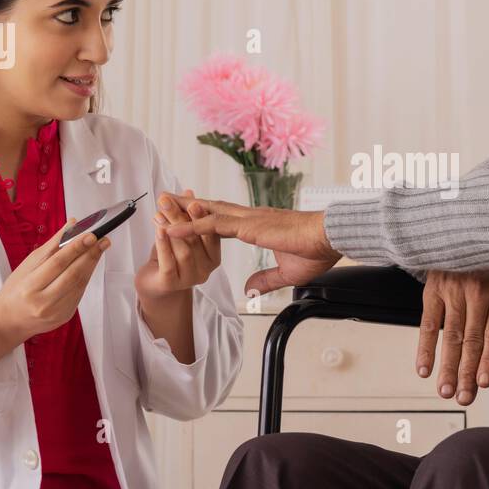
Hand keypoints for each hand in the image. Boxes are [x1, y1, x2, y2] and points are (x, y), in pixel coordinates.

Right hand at [0, 219, 109, 351]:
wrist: (10, 320)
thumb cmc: (16, 289)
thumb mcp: (27, 265)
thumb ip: (52, 246)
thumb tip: (72, 225)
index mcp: (29, 287)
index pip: (57, 263)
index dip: (76, 248)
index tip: (90, 235)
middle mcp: (43, 302)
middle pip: (73, 274)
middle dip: (90, 254)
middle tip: (101, 239)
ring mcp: (56, 312)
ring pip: (80, 283)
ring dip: (92, 264)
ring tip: (100, 248)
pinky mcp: (65, 316)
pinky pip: (80, 293)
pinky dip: (87, 276)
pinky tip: (91, 264)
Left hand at [135, 188, 221, 303]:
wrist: (154, 283)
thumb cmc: (170, 257)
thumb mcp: (179, 233)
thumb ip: (184, 216)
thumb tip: (188, 192)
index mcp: (213, 257)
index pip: (211, 235)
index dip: (202, 218)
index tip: (193, 202)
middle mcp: (205, 269)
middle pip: (195, 240)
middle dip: (180, 217)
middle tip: (167, 200)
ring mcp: (190, 278)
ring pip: (184, 251)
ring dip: (171, 229)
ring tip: (159, 213)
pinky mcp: (172, 284)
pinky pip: (169, 263)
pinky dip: (164, 245)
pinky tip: (158, 231)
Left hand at [163, 196, 339, 295]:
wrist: (328, 238)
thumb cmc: (316, 251)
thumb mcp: (286, 272)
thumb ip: (266, 278)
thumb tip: (250, 287)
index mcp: (259, 225)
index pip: (224, 220)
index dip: (204, 218)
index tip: (189, 216)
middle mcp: (250, 217)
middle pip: (210, 209)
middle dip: (187, 206)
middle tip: (166, 201)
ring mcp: (247, 219)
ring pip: (205, 213)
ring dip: (181, 212)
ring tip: (159, 208)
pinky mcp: (248, 226)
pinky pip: (212, 225)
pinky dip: (190, 226)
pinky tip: (172, 228)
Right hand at [417, 269, 488, 405]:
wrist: (464, 236)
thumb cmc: (487, 269)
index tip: (484, 383)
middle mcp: (477, 294)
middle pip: (471, 339)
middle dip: (466, 371)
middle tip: (463, 398)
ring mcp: (453, 292)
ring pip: (449, 335)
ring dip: (446, 366)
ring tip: (445, 391)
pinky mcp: (432, 290)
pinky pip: (427, 323)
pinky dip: (424, 348)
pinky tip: (424, 369)